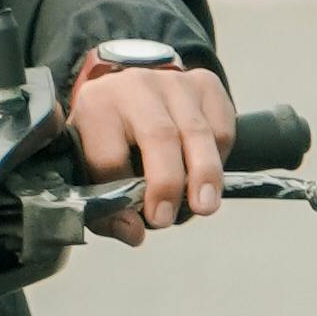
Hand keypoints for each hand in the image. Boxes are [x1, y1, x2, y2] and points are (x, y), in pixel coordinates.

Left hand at [68, 56, 233, 241]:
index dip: (125, 194)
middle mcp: (134, 86)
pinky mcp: (204, 84)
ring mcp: (173, 82)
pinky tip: (205, 172)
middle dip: (167, 183)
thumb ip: (106, 210)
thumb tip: (134, 233)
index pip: (110, 155)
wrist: (130, 94)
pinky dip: (220, 157)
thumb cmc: (112, 139)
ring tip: (204, 206)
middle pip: (158, 136)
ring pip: (197, 132)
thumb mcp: (94, 170)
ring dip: (204, 175)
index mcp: (96, 106)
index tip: (141, 221)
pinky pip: (222, 125)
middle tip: (169, 218)